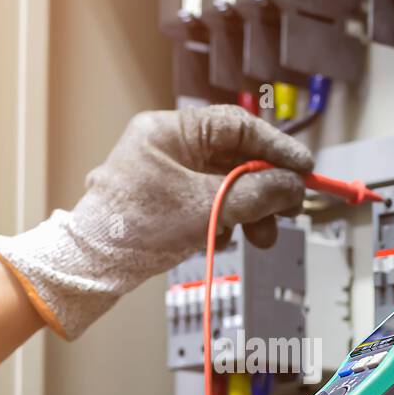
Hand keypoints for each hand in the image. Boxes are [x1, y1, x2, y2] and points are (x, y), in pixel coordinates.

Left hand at [0, 105, 313, 339]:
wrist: (90, 268)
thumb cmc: (136, 228)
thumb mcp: (207, 207)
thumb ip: (256, 192)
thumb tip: (293, 186)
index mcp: (169, 131)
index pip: (236, 126)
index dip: (276, 147)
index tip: (303, 169)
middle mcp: (166, 147)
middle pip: (233, 158)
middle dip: (264, 189)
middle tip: (288, 212)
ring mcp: (163, 176)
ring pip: (222, 186)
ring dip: (248, 212)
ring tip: (261, 239)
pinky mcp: (163, 204)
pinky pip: (206, 205)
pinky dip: (223, 221)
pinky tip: (224, 240)